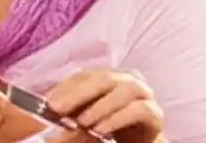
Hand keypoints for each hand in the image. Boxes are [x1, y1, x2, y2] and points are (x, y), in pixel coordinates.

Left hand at [46, 70, 163, 142]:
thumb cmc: (109, 130)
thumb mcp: (86, 118)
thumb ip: (71, 111)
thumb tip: (49, 108)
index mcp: (109, 78)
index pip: (85, 75)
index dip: (66, 87)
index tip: (49, 103)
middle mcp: (129, 80)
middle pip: (104, 77)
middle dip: (79, 93)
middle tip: (59, 109)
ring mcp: (145, 96)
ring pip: (126, 89)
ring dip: (101, 105)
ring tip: (83, 123)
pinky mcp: (156, 115)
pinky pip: (140, 109)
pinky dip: (118, 118)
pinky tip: (102, 130)